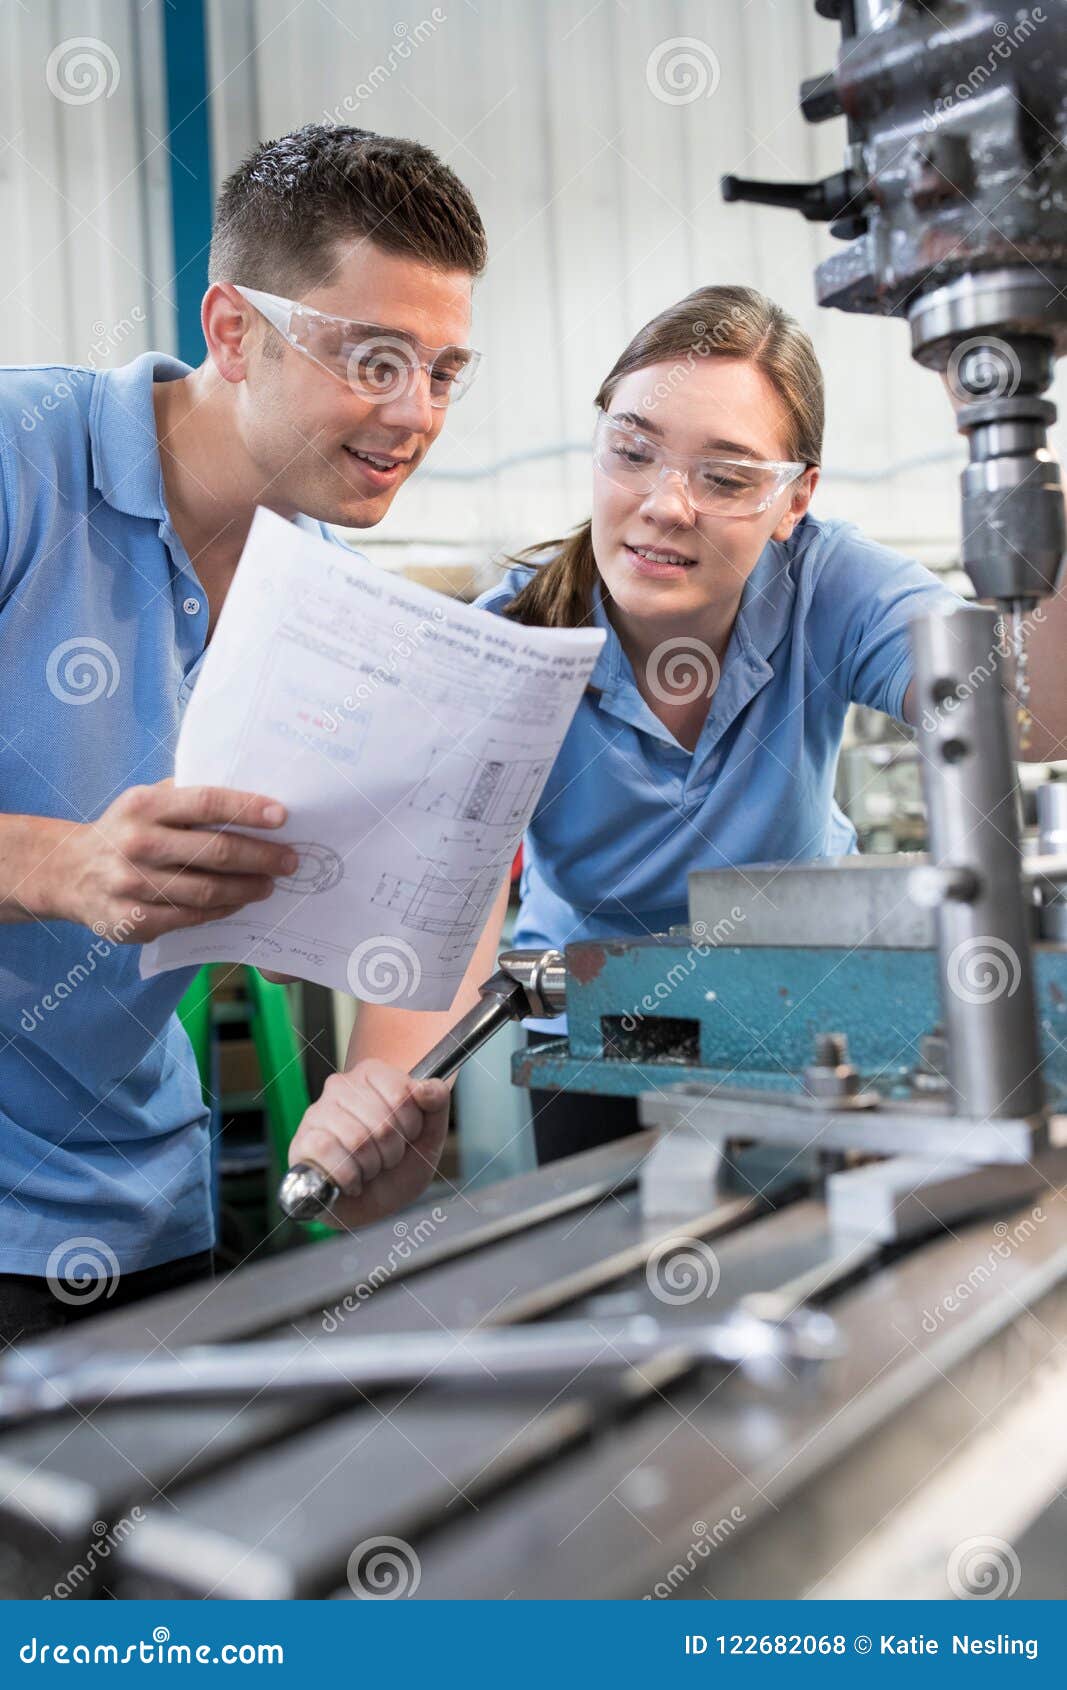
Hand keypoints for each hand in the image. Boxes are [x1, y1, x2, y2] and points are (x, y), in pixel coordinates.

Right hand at [47, 780, 297, 941]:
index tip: (282, 815)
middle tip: (290, 859)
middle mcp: (136, 844)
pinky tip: (238, 903)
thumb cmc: (126, 830)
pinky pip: (190, 918)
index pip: (206, 803)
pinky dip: (221, 911)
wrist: (68, 871)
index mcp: (143, 807)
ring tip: (270, 883)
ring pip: (206, 891)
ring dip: (247, 888)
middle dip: (261, 856)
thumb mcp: (146, 801)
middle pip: (214, 852)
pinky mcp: (131, 921)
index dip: (247, 808)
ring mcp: (132, 885)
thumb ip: (187, 797)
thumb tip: (251, 796)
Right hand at [287, 1058, 450, 1228]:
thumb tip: (425, 1088)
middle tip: (386, 1158)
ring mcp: (318, 1113)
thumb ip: (436, 1102)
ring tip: (368, 1169)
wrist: (372, 1204)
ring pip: (358, 1139)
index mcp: (372, 1074)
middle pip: (383, 1122)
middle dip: (393, 1152)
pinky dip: (348, 1177)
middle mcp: (341, 1085)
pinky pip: (328, 1152)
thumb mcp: (429, 1135)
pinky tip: (351, 1180)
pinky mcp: (302, 1141)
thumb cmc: (398, 1166)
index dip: (412, 1125)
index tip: (407, 1135)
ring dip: (372, 1167)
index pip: (402, 1094)